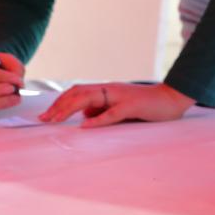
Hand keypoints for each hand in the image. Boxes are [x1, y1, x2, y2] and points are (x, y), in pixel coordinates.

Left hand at [39, 82, 194, 127]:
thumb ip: (102, 111)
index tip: (46, 116)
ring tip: (56, 119)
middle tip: (43, 119)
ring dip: (70, 109)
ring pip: (89, 99)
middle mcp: (109, 90)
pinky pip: (112, 113)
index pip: (76, 92)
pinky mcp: (132, 106)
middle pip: (77, 93)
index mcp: (105, 91)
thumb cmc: (146, 106)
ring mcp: (120, 97)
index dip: (59, 102)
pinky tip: (85, 125)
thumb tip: (84, 117)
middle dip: (58, 106)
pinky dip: (97, 119)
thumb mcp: (119, 110)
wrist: (171, 100)